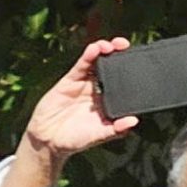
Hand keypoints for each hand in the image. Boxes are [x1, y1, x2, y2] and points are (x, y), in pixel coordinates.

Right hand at [0, 39, 141, 186]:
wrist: (49, 140)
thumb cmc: (75, 139)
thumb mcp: (98, 136)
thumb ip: (115, 129)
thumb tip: (133, 121)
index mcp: (108, 101)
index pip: (122, 80)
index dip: (129, 68)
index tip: (137, 60)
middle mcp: (98, 89)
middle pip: (110, 66)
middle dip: (118, 53)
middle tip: (124, 45)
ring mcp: (84, 83)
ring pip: (96, 62)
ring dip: (103, 50)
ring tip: (109, 46)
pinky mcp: (70, 81)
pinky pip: (80, 66)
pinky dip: (87, 57)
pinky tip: (93, 50)